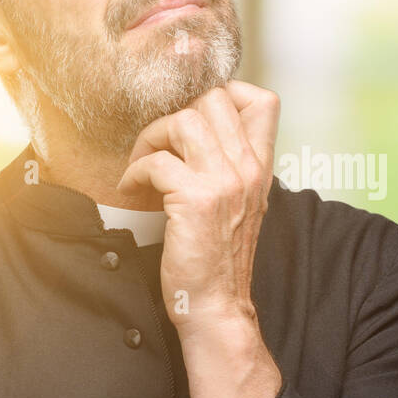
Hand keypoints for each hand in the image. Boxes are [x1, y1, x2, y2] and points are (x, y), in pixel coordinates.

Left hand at [117, 81, 278, 329]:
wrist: (216, 304)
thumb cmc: (219, 259)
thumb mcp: (240, 205)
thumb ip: (229, 168)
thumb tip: (195, 134)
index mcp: (260, 168)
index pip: (263, 101)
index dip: (226, 93)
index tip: (196, 117)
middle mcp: (247, 169)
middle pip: (215, 98)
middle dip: (176, 114)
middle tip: (160, 145)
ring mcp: (225, 182)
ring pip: (184, 120)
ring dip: (152, 138)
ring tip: (143, 166)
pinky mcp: (196, 200)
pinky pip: (156, 162)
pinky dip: (135, 173)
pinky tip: (133, 191)